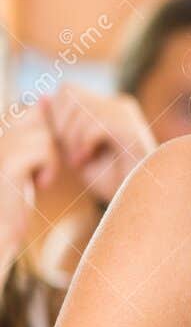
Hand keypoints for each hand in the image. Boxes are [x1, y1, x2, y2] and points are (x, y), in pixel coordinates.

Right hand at [0, 104, 60, 259]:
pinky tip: (38, 184)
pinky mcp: (5, 165)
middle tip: (37, 168)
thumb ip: (31, 128)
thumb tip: (43, 97)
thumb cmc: (13, 195)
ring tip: (35, 178)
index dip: (43, 132)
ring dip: (49, 159)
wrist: (1, 229)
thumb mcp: (25, 156)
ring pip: (43, 136)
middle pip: (37, 119)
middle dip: (47, 145)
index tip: (39, 157)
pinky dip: (48, 168)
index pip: (27, 108)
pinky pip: (43, 151)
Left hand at [41, 87, 157, 204]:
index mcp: (108, 106)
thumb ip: (59, 125)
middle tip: (69, 153)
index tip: (60, 144)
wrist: (136, 200)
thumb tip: (42, 96)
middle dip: (61, 125)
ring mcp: (127, 115)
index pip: (67, 91)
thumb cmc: (107, 178)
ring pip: (80, 109)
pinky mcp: (131, 129)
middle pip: (70, 94)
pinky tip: (86, 159)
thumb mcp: (73, 149)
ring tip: (78, 160)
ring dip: (72, 138)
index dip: (55, 116)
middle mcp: (120, 105)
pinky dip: (83, 144)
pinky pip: (94, 126)